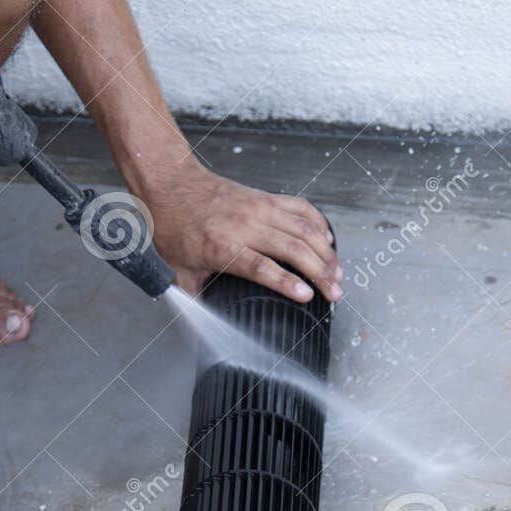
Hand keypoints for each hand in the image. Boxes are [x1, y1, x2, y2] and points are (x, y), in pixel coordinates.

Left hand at [142, 154, 341, 304]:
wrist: (172, 184)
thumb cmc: (175, 226)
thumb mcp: (178, 270)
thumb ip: (195, 299)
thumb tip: (203, 326)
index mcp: (223, 247)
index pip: (262, 266)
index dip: (287, 282)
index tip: (307, 296)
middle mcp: (245, 225)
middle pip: (292, 248)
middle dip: (319, 272)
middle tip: (335, 292)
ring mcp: (258, 208)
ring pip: (303, 228)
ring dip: (325, 252)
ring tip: (338, 273)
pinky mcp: (266, 197)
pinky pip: (301, 208)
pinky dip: (318, 223)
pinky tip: (328, 240)